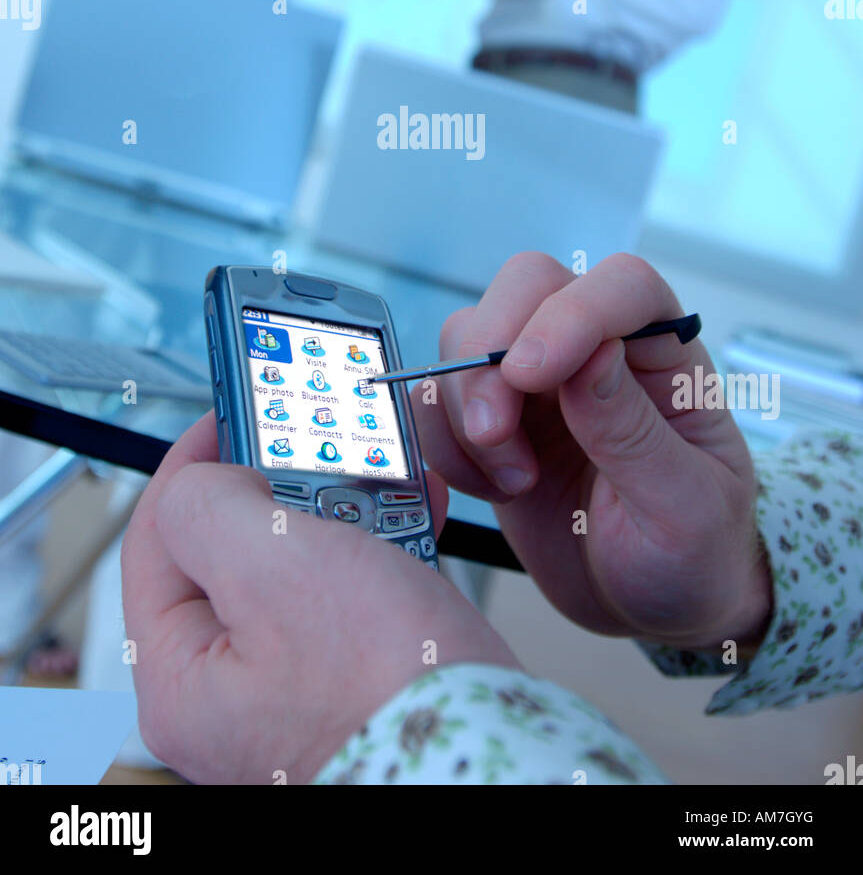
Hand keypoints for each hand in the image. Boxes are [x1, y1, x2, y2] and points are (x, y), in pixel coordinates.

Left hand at [121, 412, 517, 784]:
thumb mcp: (267, 560)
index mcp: (181, 677)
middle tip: (319, 445)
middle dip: (283, 483)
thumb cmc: (382, 683)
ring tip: (382, 478)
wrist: (488, 752)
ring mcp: (295, 690)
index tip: (233, 410)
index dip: (194, 459)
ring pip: (301, 566)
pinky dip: (382, 545)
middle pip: (231, 550)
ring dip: (342, 507)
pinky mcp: (356, 681)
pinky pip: (352, 594)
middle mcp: (229, 693)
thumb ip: (206, 502)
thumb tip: (206, 481)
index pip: (158, 538)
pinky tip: (414, 515)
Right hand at [412, 252, 773, 655]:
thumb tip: (594, 355)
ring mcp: (539, 382)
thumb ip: (636, 433)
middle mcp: (597, 347)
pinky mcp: (494, 419)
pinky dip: (443, 442)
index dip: (572, 313)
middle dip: (492, 352)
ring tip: (513, 482)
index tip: (533, 374)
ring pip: (469, 334)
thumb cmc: (693, 553)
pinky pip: (436, 398)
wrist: (650, 606)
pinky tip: (489, 490)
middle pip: (528, 285)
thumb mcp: (685, 508)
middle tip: (493, 433)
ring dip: (467, 406)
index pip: (621, 286)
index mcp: (666, 354)